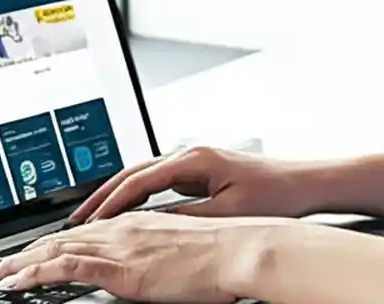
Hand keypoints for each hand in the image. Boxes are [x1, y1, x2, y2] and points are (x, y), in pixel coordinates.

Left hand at [0, 211, 281, 302]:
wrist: (241, 249)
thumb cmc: (227, 253)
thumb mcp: (186, 250)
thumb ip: (160, 255)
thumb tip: (152, 267)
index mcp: (139, 223)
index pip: (85, 233)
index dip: (53, 243)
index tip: (31, 255)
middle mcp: (124, 228)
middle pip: (62, 238)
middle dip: (26, 253)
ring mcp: (120, 244)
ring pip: (54, 250)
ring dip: (19, 263)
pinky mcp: (121, 266)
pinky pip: (64, 268)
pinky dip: (33, 274)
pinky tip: (14, 282)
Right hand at [71, 146, 321, 222]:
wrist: (306, 183)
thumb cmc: (276, 194)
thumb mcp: (226, 213)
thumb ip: (187, 218)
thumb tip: (152, 228)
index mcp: (193, 159)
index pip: (138, 180)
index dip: (110, 203)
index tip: (88, 221)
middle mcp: (191, 155)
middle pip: (134, 173)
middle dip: (103, 196)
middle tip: (77, 219)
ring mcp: (196, 162)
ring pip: (144, 176)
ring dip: (118, 195)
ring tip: (94, 217)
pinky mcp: (203, 172)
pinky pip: (160, 183)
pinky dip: (138, 196)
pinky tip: (129, 213)